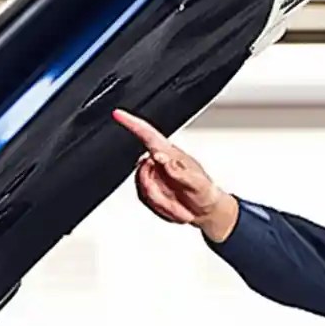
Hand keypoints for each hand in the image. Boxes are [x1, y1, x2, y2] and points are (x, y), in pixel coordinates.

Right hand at [111, 108, 238, 242]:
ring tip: (178, 204)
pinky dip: (159, 207)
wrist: (206, 211)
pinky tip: (173, 206)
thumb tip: (162, 158)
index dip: (132, 123)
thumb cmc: (205, 193)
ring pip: (142, 187)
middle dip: (156, 188)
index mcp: (170, 154)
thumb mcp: (199, 184)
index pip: (148, 134)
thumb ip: (180, 172)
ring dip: (160, 200)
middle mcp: (158, 163)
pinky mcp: (149, 190)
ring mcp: (153, 177)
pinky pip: (145, 199)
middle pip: (141, 170)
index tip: (118, 114)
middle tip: (174, 198)